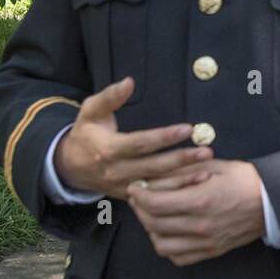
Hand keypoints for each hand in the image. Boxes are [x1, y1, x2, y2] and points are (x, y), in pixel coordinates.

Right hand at [55, 77, 213, 199]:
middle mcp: (117, 171)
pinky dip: (176, 191)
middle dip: (181, 159)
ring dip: (183, 179)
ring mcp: (124, 187)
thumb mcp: (91, 111)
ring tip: (208, 170)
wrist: (71, 167)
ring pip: (157, 186)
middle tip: (206, 151)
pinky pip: (156, 196)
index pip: (140, 143)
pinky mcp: (131, 197)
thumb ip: (109, 97)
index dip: (164, 137)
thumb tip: (129, 81)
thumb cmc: (86, 133)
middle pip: (153, 166)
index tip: (188, 129)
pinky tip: (196, 184)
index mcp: (108, 149)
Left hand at [127, 158, 264, 266]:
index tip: (136, 187)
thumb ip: (180, 172)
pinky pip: (178, 257)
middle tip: (141, 198)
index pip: (154, 203)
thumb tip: (152, 179)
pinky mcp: (211, 252)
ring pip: (161, 244)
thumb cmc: (243, 179)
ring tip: (155, 215)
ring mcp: (205, 242)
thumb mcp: (211, 166)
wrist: (272, 202)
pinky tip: (171, 231)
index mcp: (200, 200)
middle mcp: (200, 225)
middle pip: (153, 224)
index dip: (139, 195)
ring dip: (152, 229)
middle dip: (140, 209)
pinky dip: (168, 246)